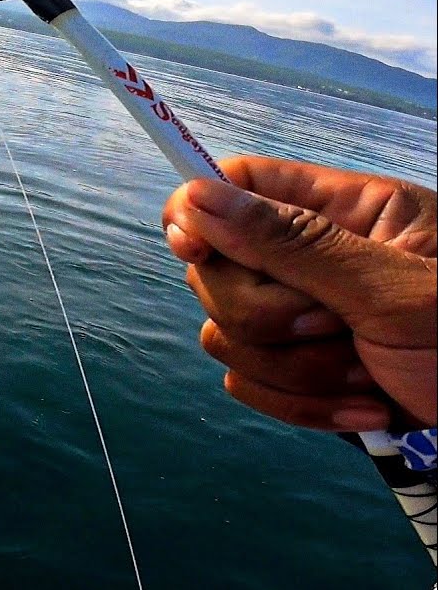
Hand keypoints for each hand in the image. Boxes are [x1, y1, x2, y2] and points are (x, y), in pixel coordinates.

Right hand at [162, 156, 435, 430]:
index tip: (192, 247)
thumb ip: (296, 245)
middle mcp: (315, 257)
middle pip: (218, 270)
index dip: (199, 208)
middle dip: (269, 317)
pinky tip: (366, 407)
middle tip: (338, 328)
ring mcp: (304, 317)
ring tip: (369, 376)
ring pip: (227, 333)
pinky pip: (248, 382)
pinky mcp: (300, 372)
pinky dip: (301, 406)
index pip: (241, 182)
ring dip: (296, 371)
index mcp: (347, 210)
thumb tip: (197, 197)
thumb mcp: (398, 291)